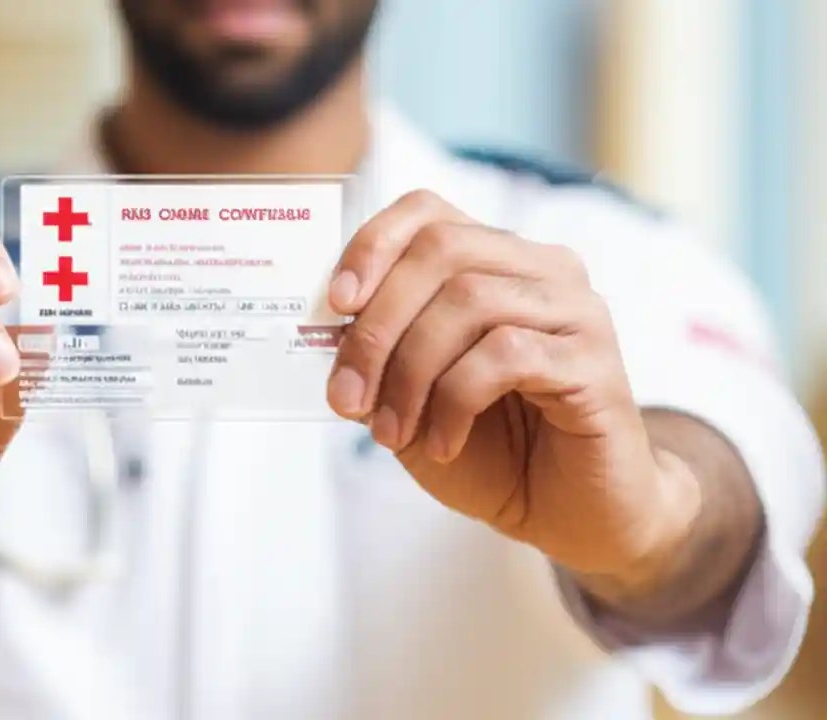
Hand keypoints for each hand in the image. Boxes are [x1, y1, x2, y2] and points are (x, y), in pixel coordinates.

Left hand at [326, 190, 700, 586]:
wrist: (569, 513)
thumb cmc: (491, 450)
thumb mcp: (412, 400)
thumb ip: (378, 357)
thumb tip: (327, 331)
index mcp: (495, 261)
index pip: (428, 213)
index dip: (373, 245)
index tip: (334, 303)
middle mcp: (542, 269)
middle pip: (441, 251)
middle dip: (378, 326)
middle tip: (347, 396)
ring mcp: (576, 310)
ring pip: (470, 300)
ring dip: (410, 372)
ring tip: (391, 433)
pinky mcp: (595, 361)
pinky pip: (507, 354)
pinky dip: (456, 401)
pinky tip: (441, 444)